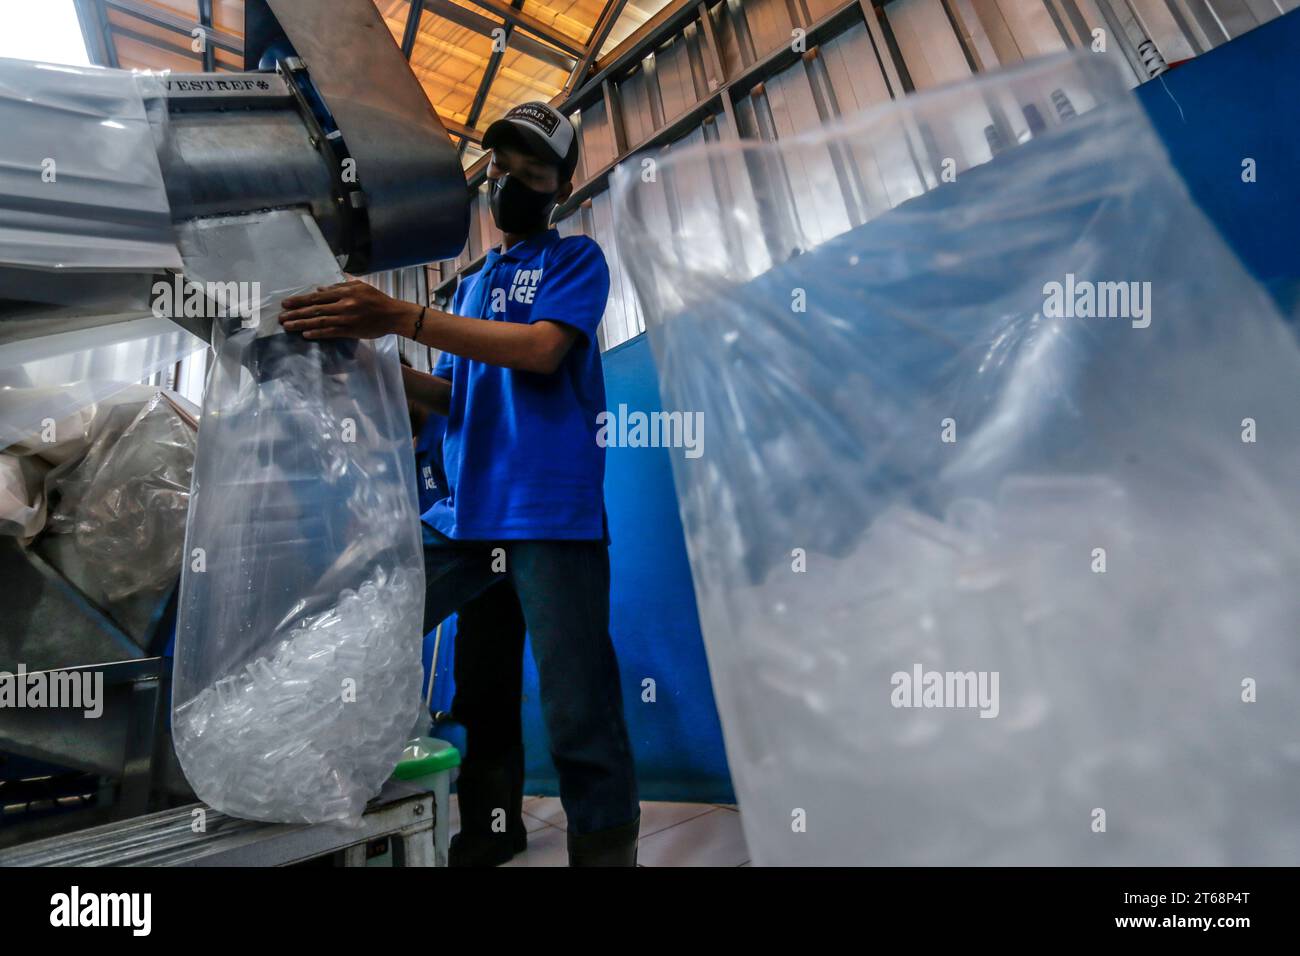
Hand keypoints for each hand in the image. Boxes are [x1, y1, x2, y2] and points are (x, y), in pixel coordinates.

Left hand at [278, 279, 417, 339]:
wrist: (394, 315)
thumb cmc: (377, 299)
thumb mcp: (359, 286)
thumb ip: (339, 287)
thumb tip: (320, 289)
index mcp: (344, 292)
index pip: (317, 296)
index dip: (300, 300)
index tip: (286, 303)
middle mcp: (344, 304)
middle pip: (315, 309)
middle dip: (296, 313)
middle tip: (281, 317)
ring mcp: (347, 318)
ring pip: (320, 321)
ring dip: (302, 324)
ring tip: (288, 326)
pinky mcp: (352, 330)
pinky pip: (332, 332)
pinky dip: (318, 333)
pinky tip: (306, 335)